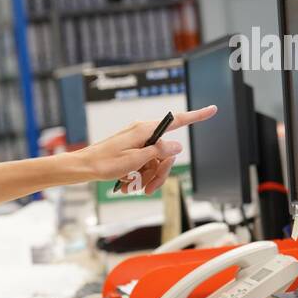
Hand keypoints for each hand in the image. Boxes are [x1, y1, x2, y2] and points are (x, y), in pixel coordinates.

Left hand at [70, 105, 216, 194]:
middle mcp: (144, 133)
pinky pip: (145, 164)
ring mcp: (138, 142)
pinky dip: (140, 176)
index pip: (178, 121)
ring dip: (148, 177)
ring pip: (156, 162)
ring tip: (133, 188)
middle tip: (149, 188)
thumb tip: (178, 145)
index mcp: (146, 130)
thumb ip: (159, 152)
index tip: (213, 109)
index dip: (197, 116)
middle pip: (167, 152)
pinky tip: (128, 185)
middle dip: (161, 172)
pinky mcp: (132, 151)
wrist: (83, 167)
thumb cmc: (105, 163)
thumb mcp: (135, 159)